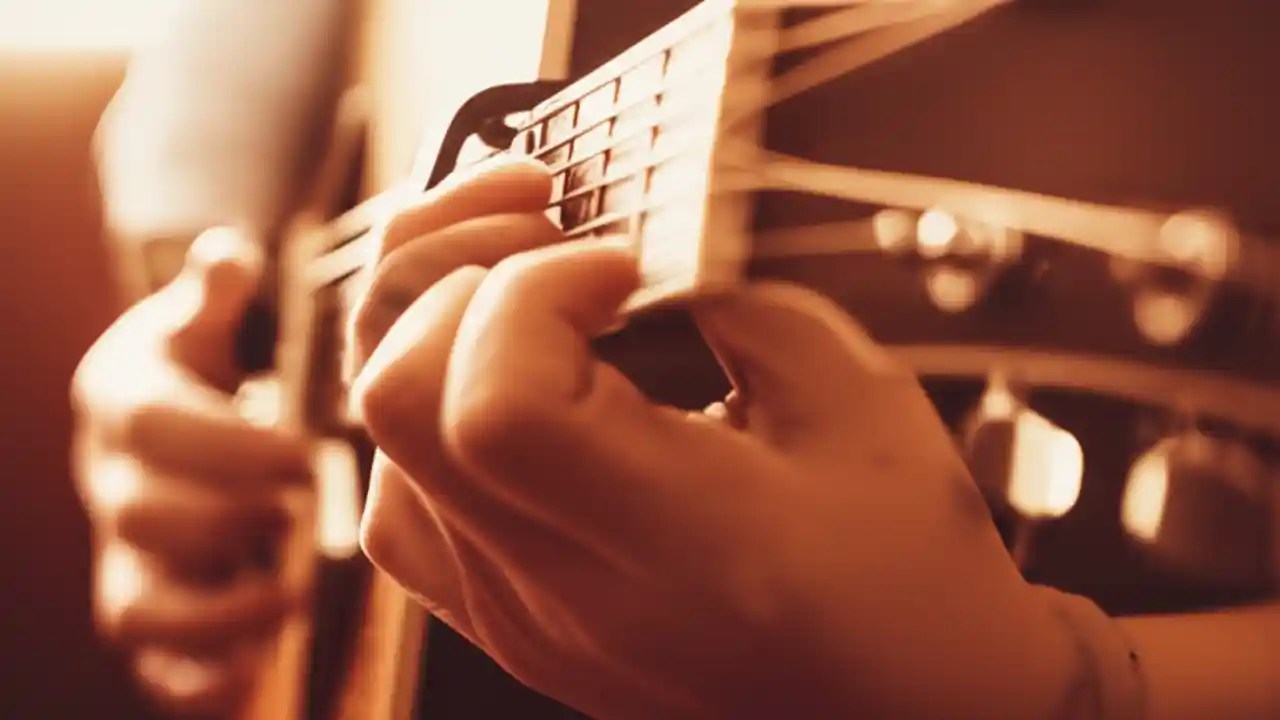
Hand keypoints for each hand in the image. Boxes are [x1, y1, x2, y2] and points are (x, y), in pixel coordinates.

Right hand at [72, 229, 308, 716]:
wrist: (167, 424)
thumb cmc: (197, 368)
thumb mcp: (202, 320)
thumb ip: (216, 290)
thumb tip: (229, 256)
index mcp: (125, 402)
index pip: (151, 425)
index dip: (227, 443)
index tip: (305, 454)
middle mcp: (115, 485)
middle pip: (145, 515)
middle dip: (228, 516)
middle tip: (302, 511)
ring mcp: (127, 555)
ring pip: (137, 604)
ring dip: (216, 611)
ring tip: (291, 596)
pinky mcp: (152, 607)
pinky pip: (153, 664)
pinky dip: (195, 684)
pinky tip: (251, 680)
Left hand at [351, 161, 1080, 718]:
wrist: (908, 705)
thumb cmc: (908, 577)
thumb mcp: (859, 404)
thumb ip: (735, 301)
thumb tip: (637, 242)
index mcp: (673, 542)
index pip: (494, 401)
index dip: (532, 291)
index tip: (616, 266)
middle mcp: (568, 595)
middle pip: (399, 406)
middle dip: (455, 276)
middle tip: (546, 237)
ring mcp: (522, 618)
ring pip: (378, 452)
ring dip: (429, 335)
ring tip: (514, 285)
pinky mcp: (510, 624)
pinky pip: (404, 510)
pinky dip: (428, 417)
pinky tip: (498, 378)